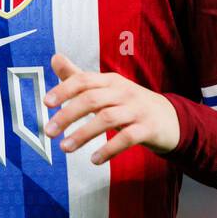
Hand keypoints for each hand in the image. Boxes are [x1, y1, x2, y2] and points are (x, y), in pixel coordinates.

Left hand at [42, 53, 179, 163]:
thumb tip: (54, 58)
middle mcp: (123, 92)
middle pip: (92, 99)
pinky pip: (127, 138)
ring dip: (83, 134)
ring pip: (107, 118)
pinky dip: (109, 149)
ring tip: (65, 148)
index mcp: (110, 80)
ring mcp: (137, 110)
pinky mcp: (148, 129)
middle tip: (49, 132)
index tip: (46, 103)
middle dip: (68, 115)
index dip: (64, 89)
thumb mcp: (106, 88)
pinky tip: (94, 160)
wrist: (170, 118)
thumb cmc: (129, 103)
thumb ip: (79, 77)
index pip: (84, 80)